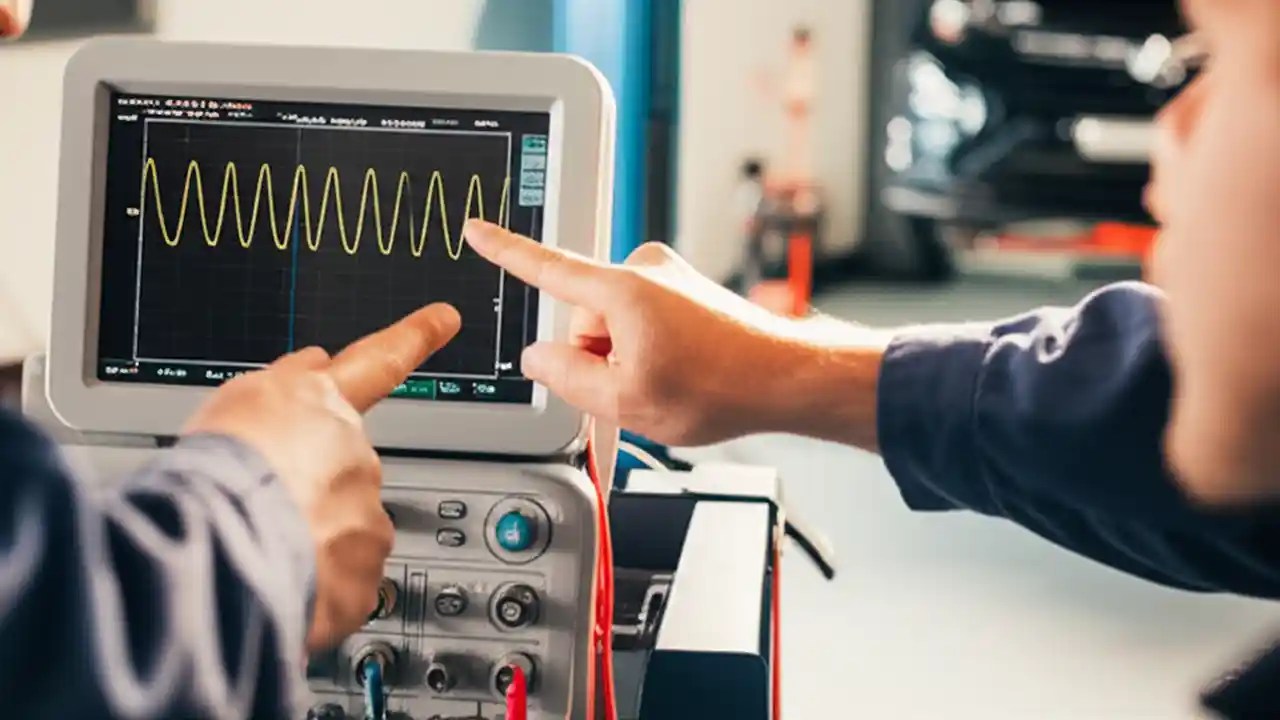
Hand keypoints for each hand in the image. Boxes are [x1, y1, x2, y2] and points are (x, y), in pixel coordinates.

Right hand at [183, 304, 460, 649]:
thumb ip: (286, 383)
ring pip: (342, 532)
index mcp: (319, 405)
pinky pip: (341, 584)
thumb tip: (317, 365)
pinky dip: (313, 589)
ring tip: (259, 550)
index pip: (377, 362)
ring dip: (309, 543)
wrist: (220, 546)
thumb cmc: (217, 472)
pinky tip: (278, 583)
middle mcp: (355, 455)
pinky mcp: (366, 574)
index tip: (445, 320)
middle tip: (263, 509)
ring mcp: (366, 515)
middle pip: (343, 472)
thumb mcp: (237, 401)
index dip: (414, 338)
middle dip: (310, 493)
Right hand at [464, 220, 867, 445]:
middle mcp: (643, 271)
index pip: (547, 268)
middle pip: (583, 321)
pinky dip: (651, 350)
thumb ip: (566, 378)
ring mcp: (667, 278)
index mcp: (621, 291)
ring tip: (672, 382)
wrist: (787, 377)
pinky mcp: (684, 290)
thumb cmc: (720, 387)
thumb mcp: (624, 401)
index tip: (477, 228)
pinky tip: (682, 373)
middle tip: (641, 388)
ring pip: (614, 326)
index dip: (506, 251)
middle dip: (599, 357)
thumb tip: (541, 358)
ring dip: (628, 357)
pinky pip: (642, 322)